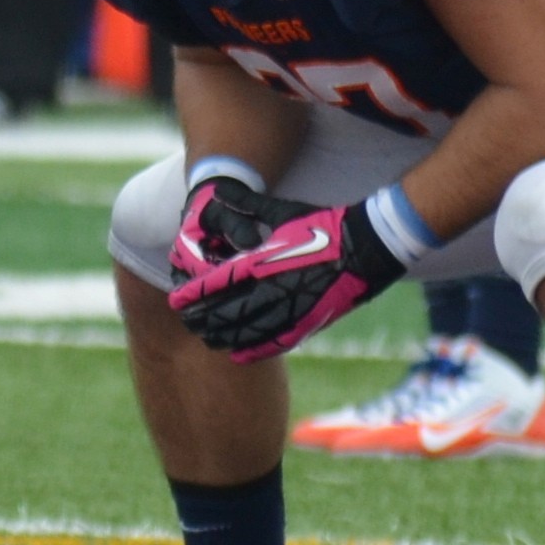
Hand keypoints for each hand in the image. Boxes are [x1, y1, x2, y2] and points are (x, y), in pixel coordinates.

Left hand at [169, 195, 404, 362]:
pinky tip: (237, 354)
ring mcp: (290, 311)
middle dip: (201, 318)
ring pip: (244, 334)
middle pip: (224, 314)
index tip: (176, 299)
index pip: (216, 284)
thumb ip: (249, 205)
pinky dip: (250, 351)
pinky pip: (271, 345)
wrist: (368, 248)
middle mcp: (272, 290)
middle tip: (187, 320)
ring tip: (207, 337)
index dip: (193, 294)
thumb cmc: (325, 225)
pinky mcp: (308, 324)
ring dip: (221, 337)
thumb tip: (219, 191)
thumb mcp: (284, 211)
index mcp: (262, 262)